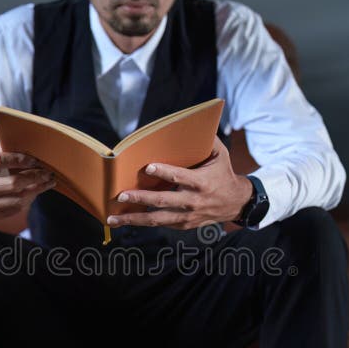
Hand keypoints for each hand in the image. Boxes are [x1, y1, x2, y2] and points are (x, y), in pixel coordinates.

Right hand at [0, 140, 54, 220]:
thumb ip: (5, 147)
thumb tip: (30, 146)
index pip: (1, 161)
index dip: (21, 160)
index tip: (36, 160)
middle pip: (13, 183)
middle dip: (35, 177)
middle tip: (48, 173)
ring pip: (18, 199)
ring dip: (37, 190)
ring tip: (47, 182)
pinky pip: (16, 209)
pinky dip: (29, 200)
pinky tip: (35, 191)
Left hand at [107, 136, 253, 229]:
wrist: (235, 203)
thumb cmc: (223, 173)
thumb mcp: (220, 155)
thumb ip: (207, 140)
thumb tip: (192, 123)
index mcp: (201, 182)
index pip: (180, 177)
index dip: (164, 172)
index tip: (147, 167)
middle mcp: (193, 201)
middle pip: (162, 201)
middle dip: (140, 198)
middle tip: (121, 195)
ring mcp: (187, 216)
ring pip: (156, 219)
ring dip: (133, 218)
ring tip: (112, 218)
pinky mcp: (183, 225)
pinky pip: (160, 223)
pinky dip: (141, 222)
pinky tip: (125, 219)